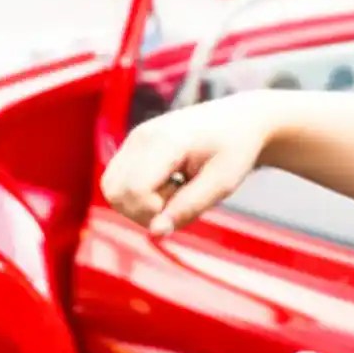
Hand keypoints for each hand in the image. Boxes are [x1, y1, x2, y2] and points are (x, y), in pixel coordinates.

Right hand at [100, 91, 282, 235]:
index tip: (185, 203)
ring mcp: (134, 139)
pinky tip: (169, 185)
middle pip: (115, 193)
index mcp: (163, 140)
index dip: (154, 211)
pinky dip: (139, 194)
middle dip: (144, 211)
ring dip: (140, 204)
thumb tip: (156, 233)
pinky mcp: (134, 145)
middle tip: (181, 200)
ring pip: (111, 189)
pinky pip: (118, 182)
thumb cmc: (236, 150)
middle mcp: (140, 136)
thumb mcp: (222, 183)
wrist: (242, 120)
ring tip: (176, 191)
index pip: (134, 190)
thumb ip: (188, 208)